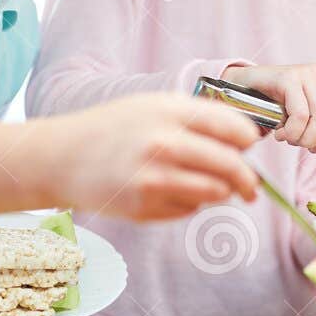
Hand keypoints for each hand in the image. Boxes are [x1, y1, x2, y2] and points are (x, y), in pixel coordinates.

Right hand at [49, 93, 259, 219]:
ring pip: (215, 192)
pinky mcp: (144, 205)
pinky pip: (188, 208)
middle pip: (232, 166)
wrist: (63, 156)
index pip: (235, 128)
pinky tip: (167, 191)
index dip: (249, 141)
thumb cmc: (114, 129)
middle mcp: (165, 142)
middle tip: (251, 188)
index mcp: (172, 111)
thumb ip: (198, 118)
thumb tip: (246, 141)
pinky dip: (189, 203)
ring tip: (208, 187)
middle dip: (248, 181)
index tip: (250, 149)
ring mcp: (154, 176)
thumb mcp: (154, 106)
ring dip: (220, 193)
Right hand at [222, 63, 315, 152]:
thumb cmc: (275, 105)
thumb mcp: (307, 112)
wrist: (241, 88)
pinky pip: (299, 114)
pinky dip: (291, 132)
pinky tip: (279, 133)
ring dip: (305, 139)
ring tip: (290, 140)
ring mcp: (305, 74)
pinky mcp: (287, 78)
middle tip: (307, 147)